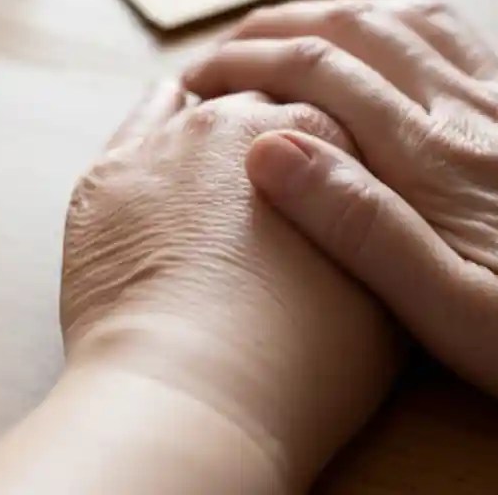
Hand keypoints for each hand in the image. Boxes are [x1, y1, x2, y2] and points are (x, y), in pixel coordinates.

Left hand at [59, 84, 398, 489]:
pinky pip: (138, 124)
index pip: (334, 110)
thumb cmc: (306, 363)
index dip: (337, 144)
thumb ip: (381, 234)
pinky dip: (159, 119)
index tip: (338, 171)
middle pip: (265, 100)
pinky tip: (168, 125)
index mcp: (325, 135)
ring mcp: (170, 141)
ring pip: (202, 103)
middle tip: (285, 170)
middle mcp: (245, 117)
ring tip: (226, 154)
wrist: (197, 397)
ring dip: (217, 122)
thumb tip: (381, 222)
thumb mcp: (388, 295)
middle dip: (277, 131)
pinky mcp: (109, 176)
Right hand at [181, 0, 497, 454]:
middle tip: (219, 45)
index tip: (192, 80)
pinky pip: (467, 39)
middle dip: (277, 26)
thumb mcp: (455, 312)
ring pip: (412, 22)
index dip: (246, 64)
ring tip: (289, 28)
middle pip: (358, 30)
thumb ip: (360, 224)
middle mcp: (474, 113)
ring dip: (339, 11)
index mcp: (438, 159)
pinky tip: (398, 38)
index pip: (319, 74)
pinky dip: (408, 21)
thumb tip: (271, 145)